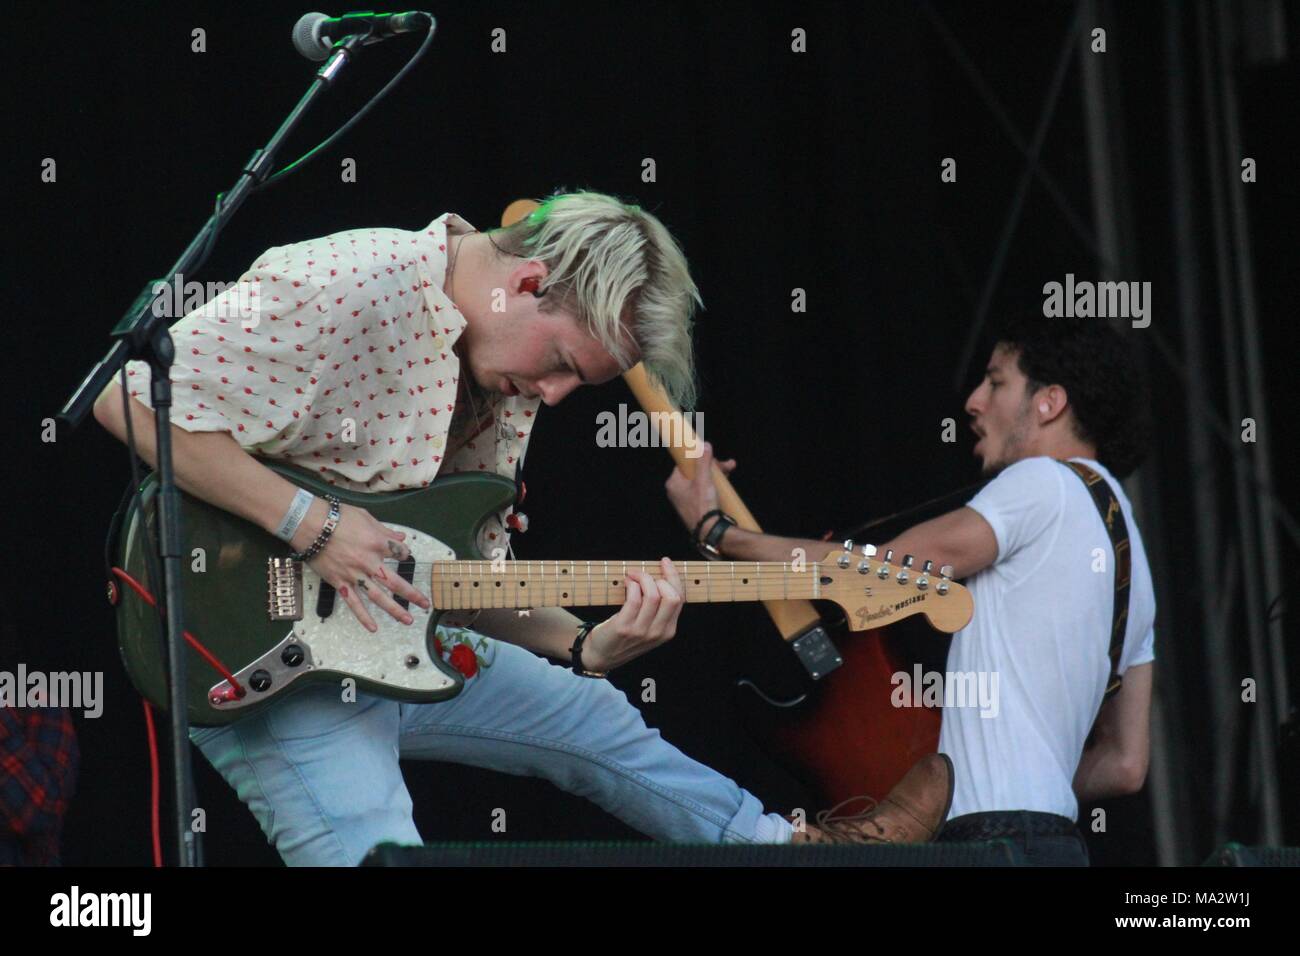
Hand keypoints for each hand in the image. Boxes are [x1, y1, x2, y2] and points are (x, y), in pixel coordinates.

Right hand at [292, 499, 431, 631]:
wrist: (310, 525)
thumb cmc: (337, 517)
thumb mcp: (366, 517)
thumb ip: (385, 530)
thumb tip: (402, 537)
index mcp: (378, 543)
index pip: (400, 552)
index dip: (404, 553)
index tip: (403, 554)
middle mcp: (370, 562)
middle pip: (396, 582)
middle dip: (412, 594)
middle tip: (425, 604)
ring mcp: (355, 575)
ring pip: (378, 597)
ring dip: (395, 610)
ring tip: (408, 620)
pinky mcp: (340, 583)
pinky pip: (354, 603)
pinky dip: (363, 617)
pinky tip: (373, 628)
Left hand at [582, 558, 683, 671]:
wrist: (601, 655)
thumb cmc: (625, 636)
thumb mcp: (649, 628)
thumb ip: (659, 609)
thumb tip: (661, 576)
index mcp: (668, 631)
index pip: (679, 598)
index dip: (674, 576)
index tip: (665, 562)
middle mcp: (658, 633)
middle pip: (672, 597)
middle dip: (661, 577)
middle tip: (645, 573)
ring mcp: (641, 631)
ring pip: (653, 595)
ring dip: (643, 578)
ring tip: (632, 576)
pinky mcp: (624, 627)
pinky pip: (634, 598)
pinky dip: (632, 585)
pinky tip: (627, 583)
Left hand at [664, 442, 736, 538]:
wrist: (709, 530)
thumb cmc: (703, 504)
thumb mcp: (704, 480)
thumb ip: (704, 461)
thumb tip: (705, 445)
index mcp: (673, 483)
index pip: (685, 463)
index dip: (700, 459)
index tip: (713, 459)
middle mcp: (677, 491)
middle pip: (695, 471)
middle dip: (713, 467)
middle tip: (727, 465)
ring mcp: (685, 499)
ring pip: (701, 480)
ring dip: (716, 475)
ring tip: (731, 469)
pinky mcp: (694, 506)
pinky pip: (703, 490)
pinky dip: (713, 485)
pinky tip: (725, 482)